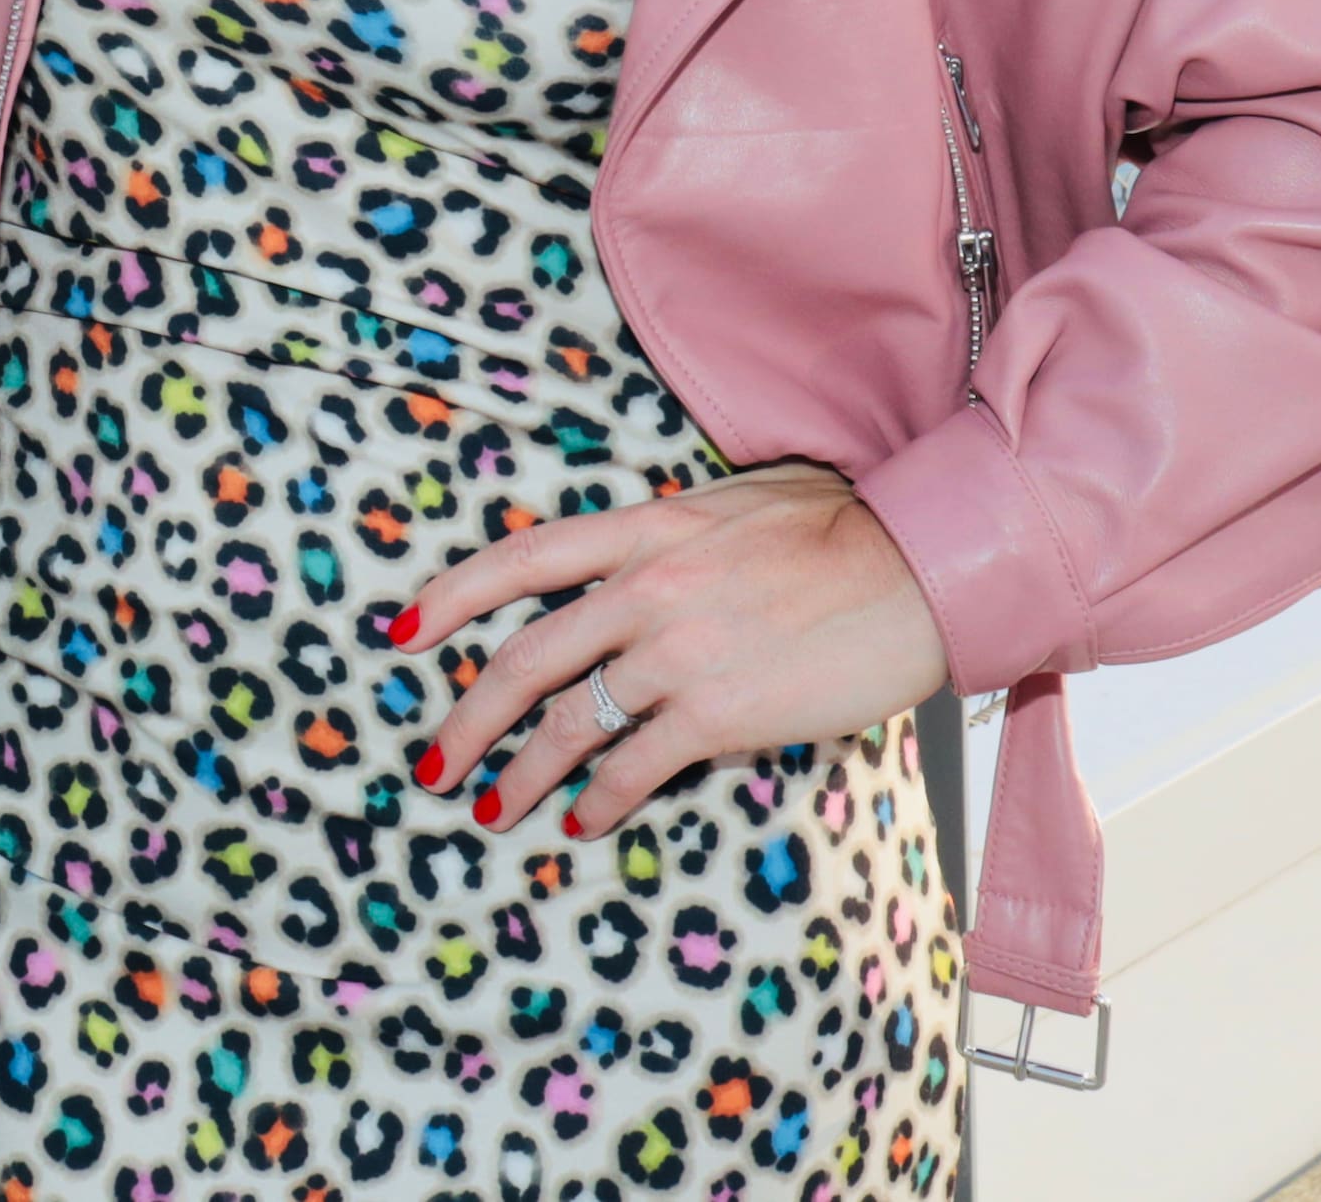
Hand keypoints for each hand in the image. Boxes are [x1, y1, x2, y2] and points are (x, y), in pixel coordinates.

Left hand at [390, 463, 949, 839]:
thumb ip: (675, 531)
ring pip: (567, 723)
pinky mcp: (718, 712)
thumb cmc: (844, 529)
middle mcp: (645, 590)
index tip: (401, 632)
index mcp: (646, 529)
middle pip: (525, 659)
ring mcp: (678, 654)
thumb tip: (638, 556)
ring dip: (519, 774)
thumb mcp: (741, 500)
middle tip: (430, 761)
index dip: (452, 596)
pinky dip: (600, 800)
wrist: (919, 569)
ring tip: (489, 808)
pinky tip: (583, 821)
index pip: (521, 558)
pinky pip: (635, 766)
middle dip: (466, 716)